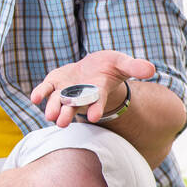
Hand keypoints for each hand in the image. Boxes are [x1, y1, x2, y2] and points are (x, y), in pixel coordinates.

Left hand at [29, 49, 153, 127]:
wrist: (91, 69)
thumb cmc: (109, 68)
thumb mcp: (122, 63)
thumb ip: (134, 67)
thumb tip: (151, 69)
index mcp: (98, 92)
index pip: (98, 102)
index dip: (96, 109)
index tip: (93, 117)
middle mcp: (80, 95)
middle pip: (73, 107)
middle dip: (68, 114)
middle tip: (62, 123)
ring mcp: (65, 91)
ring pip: (57, 102)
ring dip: (53, 108)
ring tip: (50, 116)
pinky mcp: (53, 83)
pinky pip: (45, 90)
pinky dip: (40, 93)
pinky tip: (35, 98)